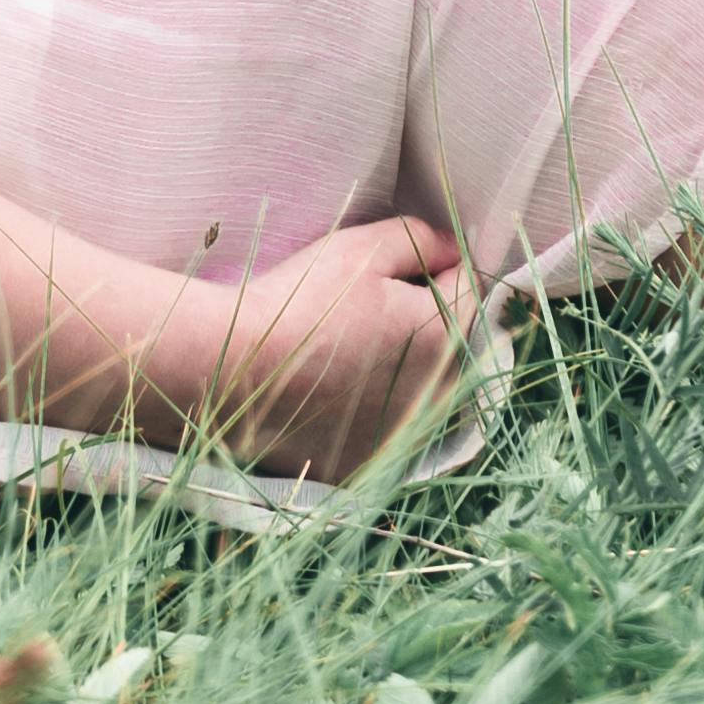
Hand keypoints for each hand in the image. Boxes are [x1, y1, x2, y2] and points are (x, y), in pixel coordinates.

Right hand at [189, 214, 481, 475]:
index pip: (467, 286)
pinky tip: (334, 388)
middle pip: (451, 342)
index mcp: (447, 337)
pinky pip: (386, 427)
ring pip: (422, 388)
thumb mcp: (364, 247)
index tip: (390, 268)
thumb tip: (454, 250)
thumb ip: (422, 239)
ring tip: (349, 347)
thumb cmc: (302, 301)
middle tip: (367, 304)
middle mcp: (438, 396)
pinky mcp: (369, 464)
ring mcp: (403, 437)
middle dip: (423, 317)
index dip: (432, 266)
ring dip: (402, 366)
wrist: (235, 370)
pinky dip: (370, 407)